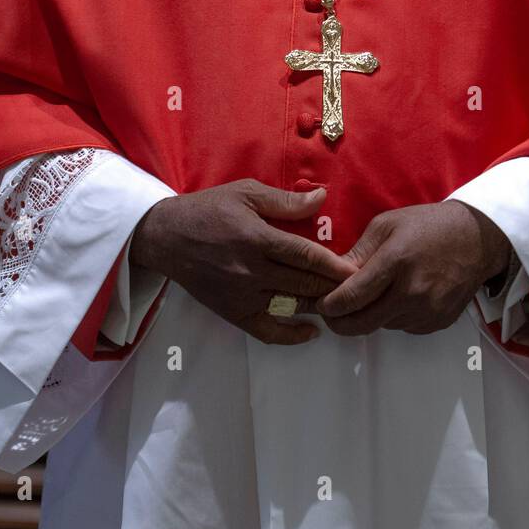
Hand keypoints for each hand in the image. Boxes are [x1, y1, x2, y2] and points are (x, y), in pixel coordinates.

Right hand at [129, 179, 354, 344]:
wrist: (167, 237)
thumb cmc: (209, 209)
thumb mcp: (246, 193)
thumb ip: (285, 201)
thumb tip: (322, 198)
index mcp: (257, 238)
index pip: (305, 256)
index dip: (335, 265)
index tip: (358, 270)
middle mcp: (251, 271)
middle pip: (304, 283)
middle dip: (334, 287)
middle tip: (361, 288)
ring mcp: (242, 295)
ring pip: (291, 306)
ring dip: (319, 307)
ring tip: (344, 305)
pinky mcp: (232, 312)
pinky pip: (267, 331)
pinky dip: (291, 335)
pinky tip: (311, 331)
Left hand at [316, 201, 511, 336]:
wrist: (476, 239)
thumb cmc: (429, 226)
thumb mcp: (386, 225)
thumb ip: (357, 252)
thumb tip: (331, 275)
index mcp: (396, 262)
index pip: (351, 297)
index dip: (329, 306)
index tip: (320, 304)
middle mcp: (412, 292)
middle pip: (362, 324)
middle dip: (340, 322)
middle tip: (331, 314)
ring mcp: (427, 311)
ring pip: (382, 326)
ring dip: (371, 316)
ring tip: (375, 294)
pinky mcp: (437, 322)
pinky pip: (403, 327)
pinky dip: (393, 317)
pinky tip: (399, 296)